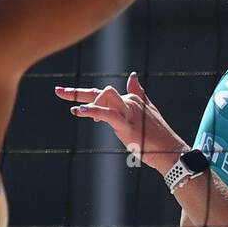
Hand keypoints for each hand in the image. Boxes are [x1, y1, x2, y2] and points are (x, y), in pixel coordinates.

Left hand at [55, 72, 186, 174]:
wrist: (170, 151)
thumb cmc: (157, 135)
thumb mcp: (147, 110)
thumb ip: (139, 92)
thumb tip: (132, 75)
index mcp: (130, 99)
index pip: (103, 92)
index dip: (80, 92)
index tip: (62, 91)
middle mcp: (128, 101)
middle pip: (99, 91)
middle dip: (75, 92)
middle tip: (57, 91)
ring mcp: (128, 111)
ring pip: (105, 94)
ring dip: (88, 103)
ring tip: (75, 111)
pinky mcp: (126, 124)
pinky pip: (106, 113)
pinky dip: (92, 111)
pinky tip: (78, 111)